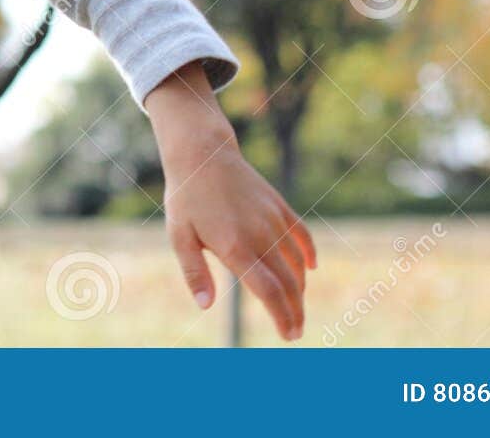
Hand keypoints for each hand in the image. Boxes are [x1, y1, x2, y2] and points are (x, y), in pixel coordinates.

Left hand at [146, 61, 316, 341]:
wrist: (203, 153)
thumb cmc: (186, 197)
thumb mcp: (179, 235)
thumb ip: (193, 272)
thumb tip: (205, 306)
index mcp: (235, 246)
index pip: (269, 291)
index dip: (282, 316)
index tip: (288, 335)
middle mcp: (260, 234)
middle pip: (288, 282)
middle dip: (295, 311)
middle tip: (296, 332)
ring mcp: (273, 219)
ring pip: (296, 262)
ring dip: (300, 288)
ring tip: (296, 307)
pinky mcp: (279, 206)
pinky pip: (301, 234)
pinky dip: (308, 254)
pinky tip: (310, 268)